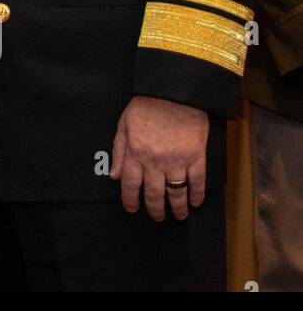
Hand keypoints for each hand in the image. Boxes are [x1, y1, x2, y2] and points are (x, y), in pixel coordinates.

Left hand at [110, 95, 208, 221]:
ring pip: (176, 192)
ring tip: (179, 216)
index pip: (130, 184)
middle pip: (154, 193)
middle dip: (155, 209)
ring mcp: (177, 161)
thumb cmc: (146, 106)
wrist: (174, 93)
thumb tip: (114, 176)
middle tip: (157, 218)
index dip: (130, 199)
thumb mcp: (124, 125)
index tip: (132, 209)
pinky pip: (197, 181)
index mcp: (135, 153)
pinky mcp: (196, 157)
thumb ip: (119, 151)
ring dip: (177, 208)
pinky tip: (196, 202)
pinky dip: (197, 194)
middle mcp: (155, 161)